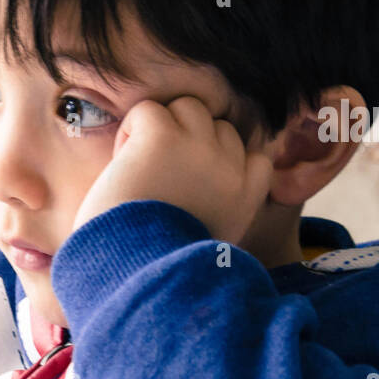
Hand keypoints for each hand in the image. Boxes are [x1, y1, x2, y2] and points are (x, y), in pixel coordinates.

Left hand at [71, 96, 275, 246]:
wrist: (136, 270)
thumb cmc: (158, 266)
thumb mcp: (211, 249)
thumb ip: (220, 215)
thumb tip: (201, 200)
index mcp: (246, 198)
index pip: (256, 157)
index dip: (223, 159)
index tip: (195, 179)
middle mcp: (230, 168)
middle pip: (218, 127)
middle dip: (189, 143)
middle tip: (159, 177)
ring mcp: (199, 148)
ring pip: (187, 108)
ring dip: (162, 128)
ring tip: (140, 165)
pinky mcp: (162, 137)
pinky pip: (147, 111)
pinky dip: (131, 130)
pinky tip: (123, 162)